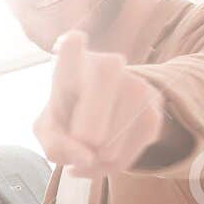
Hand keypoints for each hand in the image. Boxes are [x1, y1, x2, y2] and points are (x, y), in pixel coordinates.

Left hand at [35, 31, 173, 177]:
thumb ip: (55, 144)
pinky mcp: (155, 106)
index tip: (69, 42)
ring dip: (104, 150)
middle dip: (94, 117)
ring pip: (127, 114)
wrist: (101, 124)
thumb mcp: (49, 133)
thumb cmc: (67, 120)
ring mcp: (137, 82)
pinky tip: (103, 161)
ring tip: (89, 156)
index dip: (71, 45)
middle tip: (84, 141)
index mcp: (72, 65)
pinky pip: (141, 138)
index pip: (72, 46)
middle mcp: (108, 65)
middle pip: (105, 76)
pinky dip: (120, 161)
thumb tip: (87, 156)